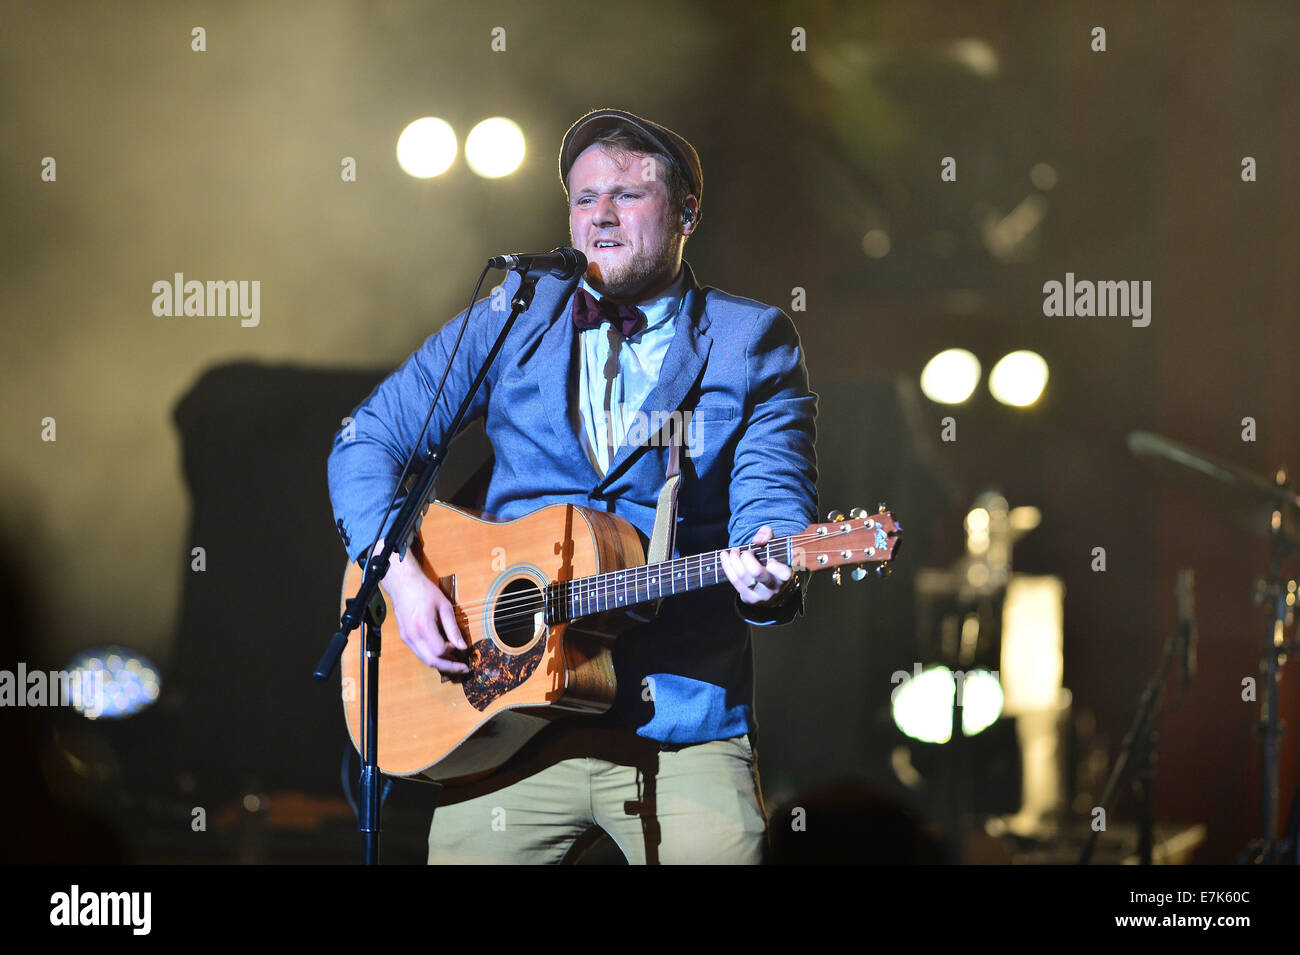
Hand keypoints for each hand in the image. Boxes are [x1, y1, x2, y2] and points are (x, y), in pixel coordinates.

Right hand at [375, 543, 468, 675]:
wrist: (403, 584)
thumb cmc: (424, 591)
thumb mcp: (444, 606)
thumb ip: (453, 628)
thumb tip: (462, 646)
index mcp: (423, 626)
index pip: (440, 651)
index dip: (453, 653)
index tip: (462, 650)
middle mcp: (412, 636)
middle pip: (431, 661)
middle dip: (449, 667)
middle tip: (463, 668)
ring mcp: (406, 638)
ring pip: (424, 659)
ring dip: (440, 663)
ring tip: (455, 661)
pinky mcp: (405, 637)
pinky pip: (420, 652)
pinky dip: (432, 655)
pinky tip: (443, 652)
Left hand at [720, 525, 793, 606]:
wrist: (770, 587)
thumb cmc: (772, 561)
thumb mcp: (775, 546)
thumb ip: (767, 534)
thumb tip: (757, 540)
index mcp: (785, 576)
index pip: (784, 573)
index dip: (775, 564)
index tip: (770, 558)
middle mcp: (774, 588)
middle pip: (756, 572)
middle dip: (746, 556)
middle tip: (747, 551)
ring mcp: (761, 595)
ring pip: (741, 575)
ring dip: (734, 559)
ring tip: (734, 551)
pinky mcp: (749, 599)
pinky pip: (734, 580)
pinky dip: (727, 565)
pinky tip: (724, 555)